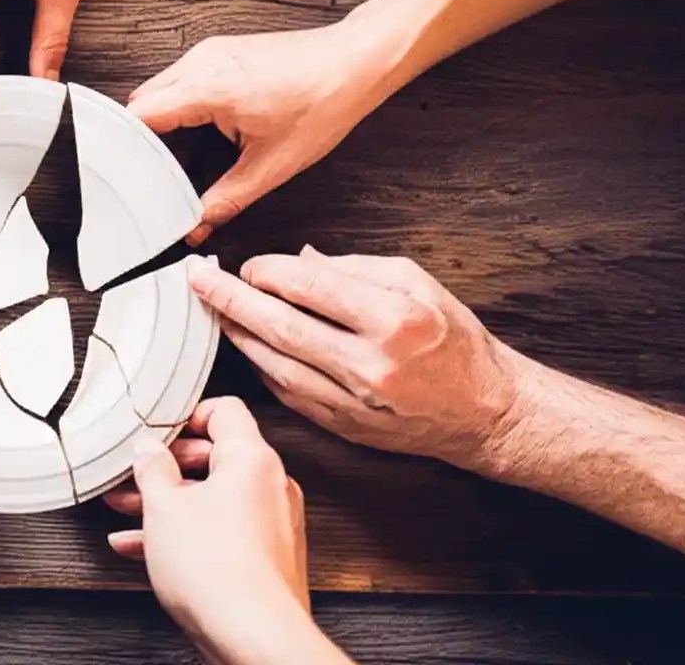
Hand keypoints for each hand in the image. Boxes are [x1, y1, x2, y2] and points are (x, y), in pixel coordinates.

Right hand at [103, 398, 322, 664]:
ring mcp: (272, 523)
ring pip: (213, 498)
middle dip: (167, 467)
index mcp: (252, 459)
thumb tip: (148, 451)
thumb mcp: (164, 509)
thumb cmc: (218, 572)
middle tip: (134, 475)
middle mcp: (270, 485)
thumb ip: (152, 470)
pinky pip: (221, 531)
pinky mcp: (266, 557)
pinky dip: (187, 533)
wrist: (254, 636)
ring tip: (128, 511)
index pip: (224, 410)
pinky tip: (145, 548)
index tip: (157, 432)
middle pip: (215, 456)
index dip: (185, 416)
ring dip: (169, 503)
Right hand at [127, 18, 404, 245]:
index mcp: (207, 89)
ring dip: (163, 123)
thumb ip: (225, 201)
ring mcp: (210, 52)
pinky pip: (182, 80)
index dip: (125, 149)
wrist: (355, 62)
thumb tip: (197, 227)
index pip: (139, 117)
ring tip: (180, 157)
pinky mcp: (222, 52)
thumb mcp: (271, 167)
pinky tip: (203, 132)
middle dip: (142, 141)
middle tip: (153, 175)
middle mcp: (202, 63)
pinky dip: (181, 107)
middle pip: (141, 103)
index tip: (124, 175)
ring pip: (160, 90)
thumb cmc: (323, 103)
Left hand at [189, 247, 521, 467]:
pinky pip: (286, 392)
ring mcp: (352, 401)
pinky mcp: (341, 425)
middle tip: (199, 280)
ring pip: (274, 364)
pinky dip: (261, 366)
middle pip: (280, 327)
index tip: (247, 263)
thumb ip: (356, 268)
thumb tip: (299, 260)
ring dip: (237, 335)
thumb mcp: (419, 285)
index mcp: (394, 320)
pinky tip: (245, 345)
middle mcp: (370, 364)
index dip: (268, 272)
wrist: (484, 412)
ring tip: (213, 310)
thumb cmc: (455, 343)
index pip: (310, 287)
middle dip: (231, 300)